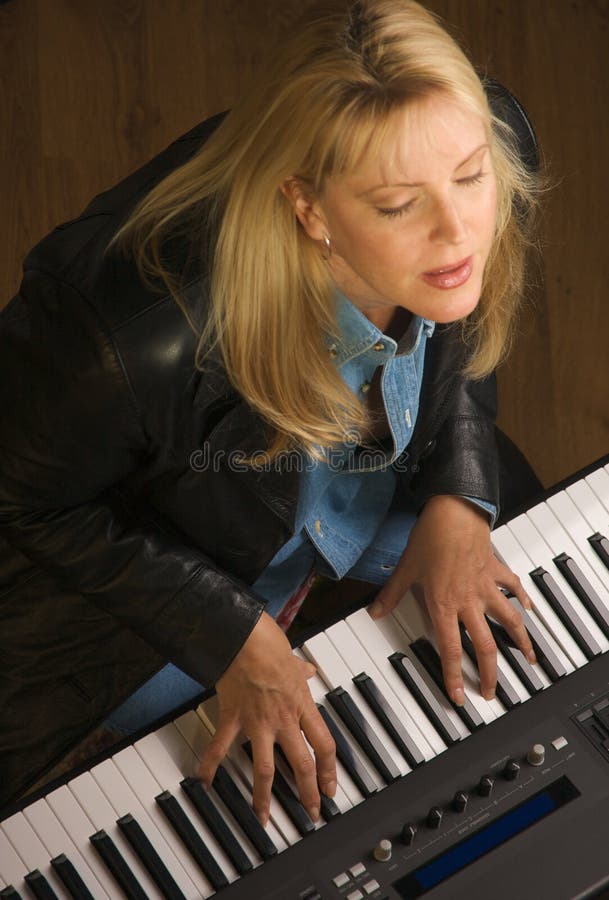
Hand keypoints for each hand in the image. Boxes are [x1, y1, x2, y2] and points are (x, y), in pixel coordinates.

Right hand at [197, 611, 335, 824]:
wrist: (244, 636)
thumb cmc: (269, 644)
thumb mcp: (294, 659)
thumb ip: (302, 671)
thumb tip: (309, 670)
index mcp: (301, 705)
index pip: (323, 745)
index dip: (329, 771)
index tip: (330, 788)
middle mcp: (283, 718)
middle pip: (301, 764)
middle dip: (308, 792)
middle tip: (311, 812)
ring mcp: (257, 721)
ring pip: (265, 768)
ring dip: (264, 796)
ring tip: (263, 818)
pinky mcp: (233, 717)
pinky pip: (221, 747)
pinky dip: (210, 766)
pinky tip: (205, 783)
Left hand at [369, 495, 535, 704]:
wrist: (453, 512)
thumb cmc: (429, 539)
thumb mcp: (404, 570)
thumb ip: (391, 595)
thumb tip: (374, 612)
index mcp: (443, 605)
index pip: (449, 649)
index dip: (453, 675)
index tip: (459, 696)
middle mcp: (468, 602)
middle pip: (484, 645)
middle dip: (489, 674)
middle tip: (492, 692)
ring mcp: (485, 587)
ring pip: (509, 621)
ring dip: (520, 642)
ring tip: (529, 660)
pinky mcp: (496, 571)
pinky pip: (514, 588)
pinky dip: (524, 598)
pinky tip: (530, 608)